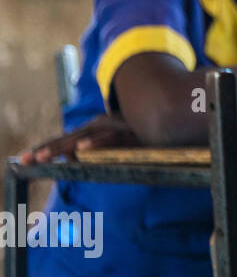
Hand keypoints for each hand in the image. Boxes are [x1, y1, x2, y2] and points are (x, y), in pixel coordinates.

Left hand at [18, 113, 138, 164]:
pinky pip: (111, 140)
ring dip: (63, 148)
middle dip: (47, 149)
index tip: (24, 159)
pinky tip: (82, 148)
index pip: (65, 139)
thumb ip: (94, 149)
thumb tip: (72, 157)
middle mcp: (101, 125)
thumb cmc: (143, 133)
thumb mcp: (116, 141)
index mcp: (95, 128)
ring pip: (85, 139)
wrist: (172, 116)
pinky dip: (97, 144)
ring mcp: (115, 128)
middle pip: (69, 138)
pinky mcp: (130, 135)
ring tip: (43, 157)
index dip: (45, 148)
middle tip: (26, 160)